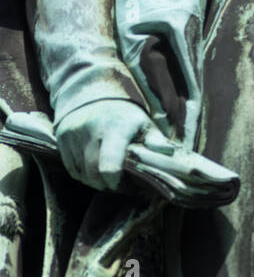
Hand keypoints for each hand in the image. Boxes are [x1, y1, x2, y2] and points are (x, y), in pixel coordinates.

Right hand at [55, 99, 172, 191]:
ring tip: (108, 178)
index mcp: (115, 128)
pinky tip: (94, 171)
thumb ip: (155, 140)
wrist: (94, 90)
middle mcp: (90, 130)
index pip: (109, 166)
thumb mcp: (143, 123)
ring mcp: (73, 134)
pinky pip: (71, 168)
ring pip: (82, 174)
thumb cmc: (124, 113)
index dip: (115, 183)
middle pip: (94, 174)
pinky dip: (83, 175)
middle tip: (120, 185)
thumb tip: (168, 153)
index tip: (127, 185)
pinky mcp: (61, 138)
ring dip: (95, 181)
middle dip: (108, 185)